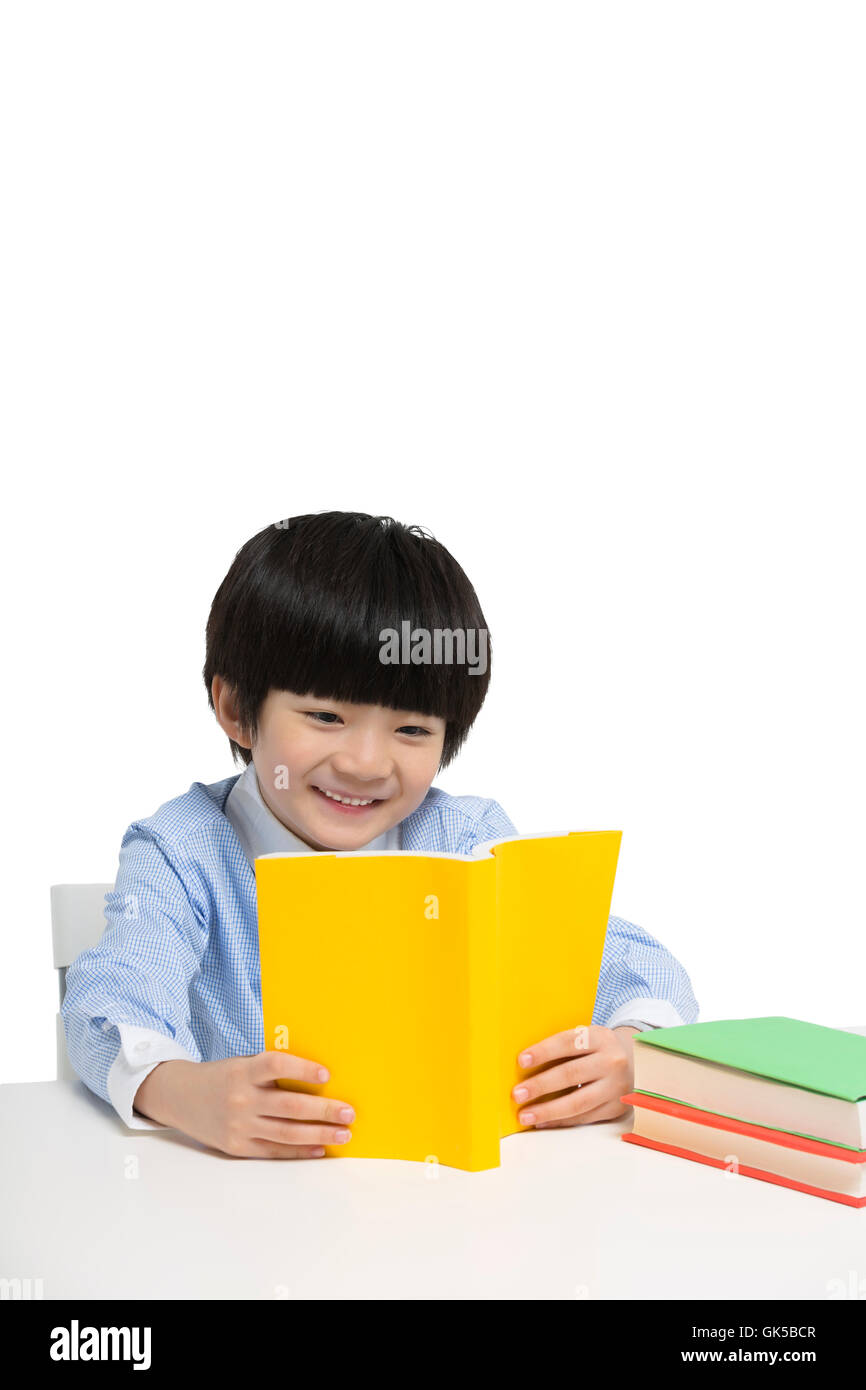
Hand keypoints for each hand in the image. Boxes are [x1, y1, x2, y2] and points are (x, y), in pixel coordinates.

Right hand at [133, 1051, 355, 1157]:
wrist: (180, 1097)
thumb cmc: (222, 1076)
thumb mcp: (242, 1064)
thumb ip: (272, 1071)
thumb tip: (320, 1078)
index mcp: (243, 1071)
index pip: (276, 1065)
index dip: (302, 1068)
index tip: (327, 1073)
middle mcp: (241, 1099)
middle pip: (289, 1106)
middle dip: (324, 1110)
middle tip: (349, 1112)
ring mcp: (239, 1125)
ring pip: (286, 1132)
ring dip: (319, 1134)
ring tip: (343, 1134)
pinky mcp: (237, 1147)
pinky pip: (274, 1151)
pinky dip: (299, 1150)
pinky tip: (320, 1148)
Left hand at [511, 1024, 638, 1128]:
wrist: (638, 1063)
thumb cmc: (599, 1050)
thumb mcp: (588, 1038)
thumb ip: (564, 1048)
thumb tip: (525, 1065)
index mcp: (600, 1037)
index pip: (568, 1042)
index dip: (544, 1051)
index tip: (521, 1060)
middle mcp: (611, 1061)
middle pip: (571, 1074)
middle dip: (540, 1085)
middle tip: (517, 1094)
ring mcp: (616, 1087)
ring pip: (577, 1102)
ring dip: (548, 1110)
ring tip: (525, 1115)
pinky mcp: (616, 1108)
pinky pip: (584, 1117)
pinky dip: (561, 1121)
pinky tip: (543, 1121)